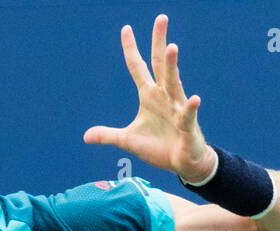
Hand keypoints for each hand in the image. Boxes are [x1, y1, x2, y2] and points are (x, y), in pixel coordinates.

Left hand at [82, 13, 213, 182]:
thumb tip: (85, 136)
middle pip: (161, 65)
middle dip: (159, 42)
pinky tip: (194, 99)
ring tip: (171, 47)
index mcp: (149, 96)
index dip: (131, 49)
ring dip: (172, 66)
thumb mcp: (128, 140)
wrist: (183, 162)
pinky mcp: (188, 125)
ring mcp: (178, 108)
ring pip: (174, 83)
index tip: (126, 28)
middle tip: (160, 18)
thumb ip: (108, 135)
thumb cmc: (158, 147)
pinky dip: (191, 108)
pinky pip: (188, 115)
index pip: (138, 67)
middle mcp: (164, 96)